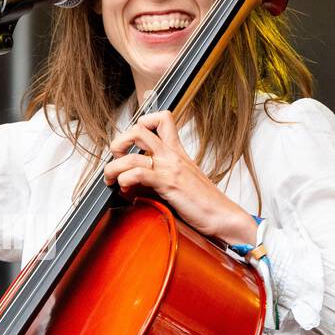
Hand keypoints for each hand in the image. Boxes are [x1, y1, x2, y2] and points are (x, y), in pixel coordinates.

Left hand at [103, 110, 255, 245]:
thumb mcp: (182, 180)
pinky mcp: (168, 184)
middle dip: (119, 142)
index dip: (142, 122)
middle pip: (138, 130)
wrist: (224, 216)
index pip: (162, 118)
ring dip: (113, 167)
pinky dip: (125, 180)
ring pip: (131, 156)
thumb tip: (135, 178)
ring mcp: (170, 168)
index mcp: (177, 151)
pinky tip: (126, 189)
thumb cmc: (205, 202)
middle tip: (117, 159)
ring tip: (111, 179)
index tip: (132, 141)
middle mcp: (172, 155)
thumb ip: (160, 173)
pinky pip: (139, 174)